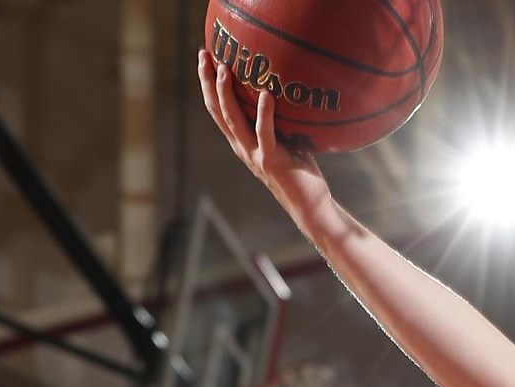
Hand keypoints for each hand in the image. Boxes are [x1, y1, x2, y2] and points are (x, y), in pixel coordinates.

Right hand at [195, 50, 329, 220]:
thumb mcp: (286, 142)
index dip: (207, 84)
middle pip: (217, 110)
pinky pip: (265, 133)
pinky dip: (265, 113)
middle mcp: (242, 147)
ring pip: (233, 120)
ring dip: (226, 93)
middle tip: (204, 54)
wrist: (310, 205)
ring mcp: (255, 154)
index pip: (218, 109)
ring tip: (224, 68)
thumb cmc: (301, 172)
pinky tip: (266, 94)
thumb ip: (279, 122)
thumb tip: (287, 91)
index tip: (205, 57)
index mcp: (242, 142)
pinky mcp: (272, 161)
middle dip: (208, 81)